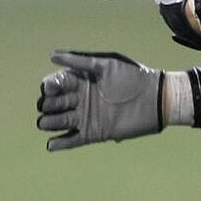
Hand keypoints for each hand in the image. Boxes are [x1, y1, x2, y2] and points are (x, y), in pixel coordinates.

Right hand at [36, 52, 162, 149]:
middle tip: (49, 105)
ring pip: (60, 121)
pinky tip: (51, 145)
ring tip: (45, 122)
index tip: (50, 87)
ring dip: (50, 122)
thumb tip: (52, 55)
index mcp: (81, 80)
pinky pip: (72, 140)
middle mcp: (80, 99)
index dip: (50, 86)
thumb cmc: (132, 77)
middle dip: (48, 104)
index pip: (57, 84)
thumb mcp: (106, 65)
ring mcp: (86, 117)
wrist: (155, 99)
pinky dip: (61, 143)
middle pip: (55, 103)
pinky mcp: (94, 133)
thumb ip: (80, 61)